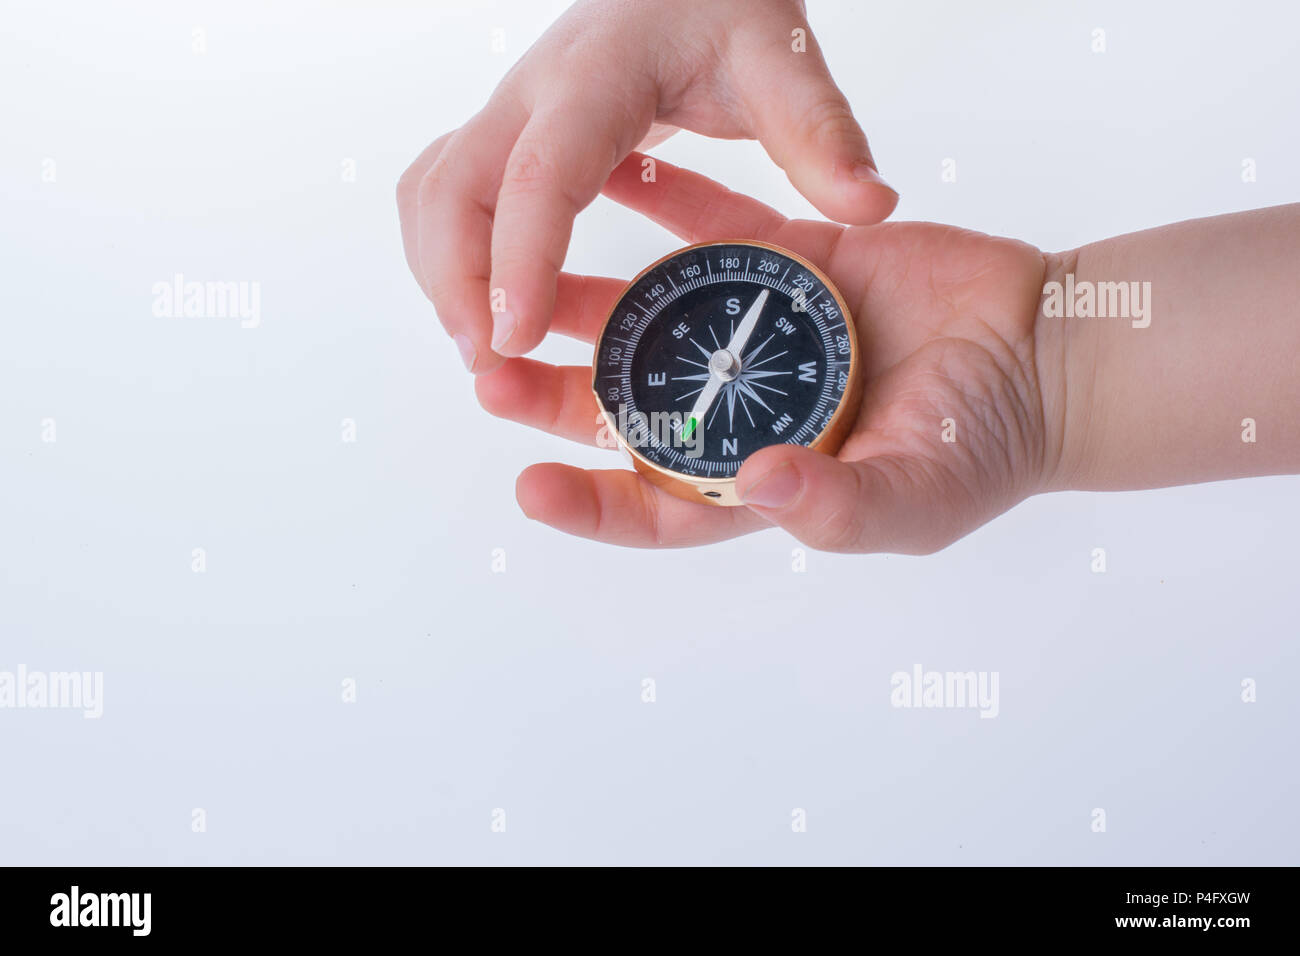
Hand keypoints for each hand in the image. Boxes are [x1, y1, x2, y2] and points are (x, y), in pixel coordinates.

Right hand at [397, 0, 897, 374]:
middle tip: (493, 366)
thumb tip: (871, 204)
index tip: (517, 337)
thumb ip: (822, 129)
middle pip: (450, 190)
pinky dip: (444, 255)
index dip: (519, 259)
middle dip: (456, 284)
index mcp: (594, 82)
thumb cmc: (723, 7)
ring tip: (486, 353)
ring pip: (429, 194)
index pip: (538, 176)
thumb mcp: (779, 57)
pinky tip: (482, 306)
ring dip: (440, 275)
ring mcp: (506, 114)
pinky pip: (440, 195)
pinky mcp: (502, 135)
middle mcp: (530, 96)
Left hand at [475, 154, 1066, 552]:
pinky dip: (665, 203)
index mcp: (758, 479)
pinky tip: (615, 178)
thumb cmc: (988, 443)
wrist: (1046, 346)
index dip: (593, 504)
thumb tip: (759, 485)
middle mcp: (740, 409)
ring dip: (587, 303)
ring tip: (521, 284)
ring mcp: (756, 333)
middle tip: (492, 374)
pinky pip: (711, 228)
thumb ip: (838, 504)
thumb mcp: (917, 497)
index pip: (659, 502)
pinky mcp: (785, 262)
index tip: (531, 488)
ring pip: (652, 318)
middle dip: (556, 400)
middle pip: (628, 410)